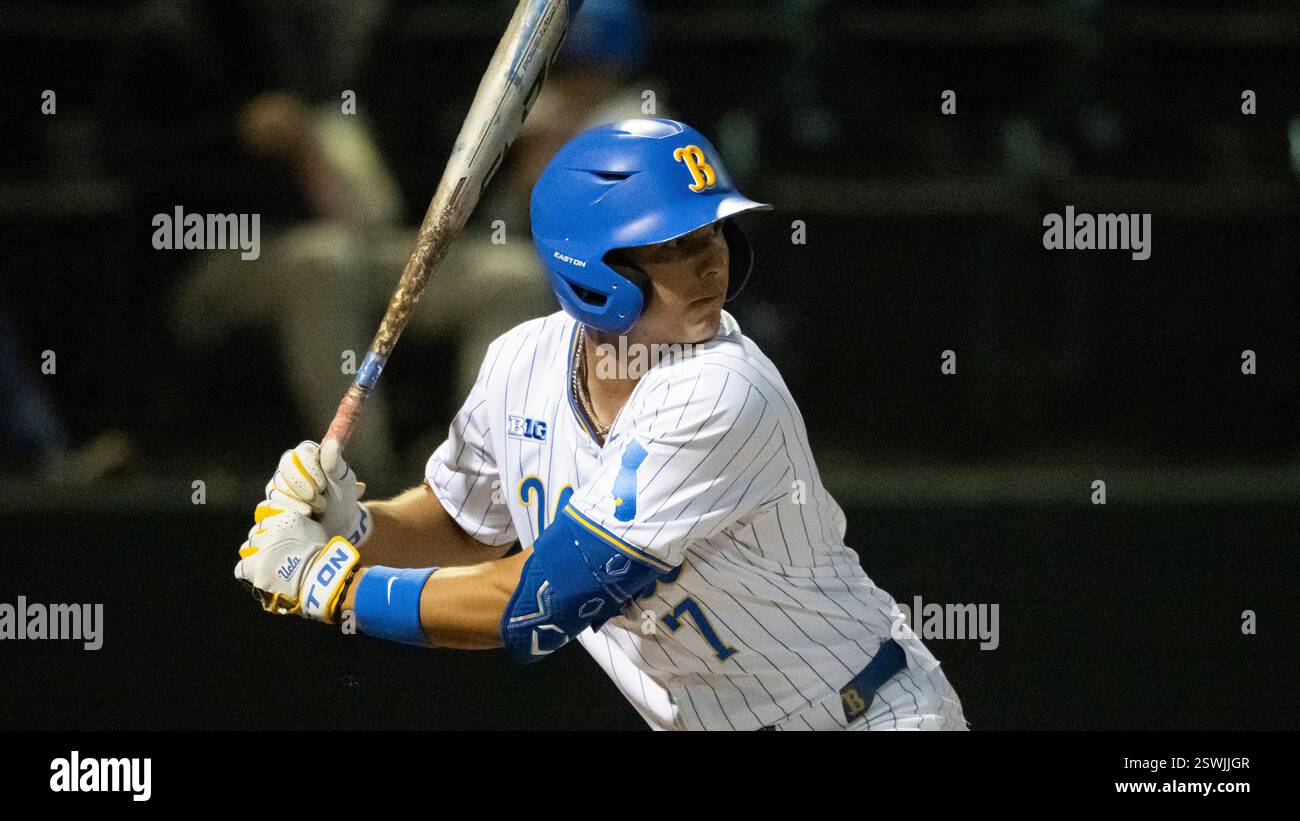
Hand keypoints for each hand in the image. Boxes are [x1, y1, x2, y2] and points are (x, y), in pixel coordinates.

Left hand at [234, 490, 359, 622]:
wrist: (322, 577)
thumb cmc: (324, 557)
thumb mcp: (316, 530)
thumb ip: (300, 524)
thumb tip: (296, 521)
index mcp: (287, 517)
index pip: (265, 511)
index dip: (269, 523)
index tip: (275, 533)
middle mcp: (271, 529)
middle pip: (257, 532)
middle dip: (263, 541)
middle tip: (276, 554)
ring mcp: (261, 548)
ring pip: (248, 548)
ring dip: (256, 555)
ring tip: (269, 566)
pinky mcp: (254, 567)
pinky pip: (242, 568)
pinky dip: (248, 572)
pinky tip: (259, 575)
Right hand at [269, 440, 370, 545]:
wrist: (336, 526)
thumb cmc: (341, 500)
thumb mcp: (343, 483)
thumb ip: (335, 464)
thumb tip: (332, 443)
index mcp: (311, 454)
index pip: (303, 453)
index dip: (312, 470)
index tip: (324, 486)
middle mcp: (293, 463)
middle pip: (287, 467)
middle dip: (305, 488)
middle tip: (321, 501)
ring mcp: (281, 480)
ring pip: (279, 485)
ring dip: (301, 501)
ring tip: (318, 508)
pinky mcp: (274, 497)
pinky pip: (274, 500)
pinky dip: (292, 509)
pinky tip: (305, 514)